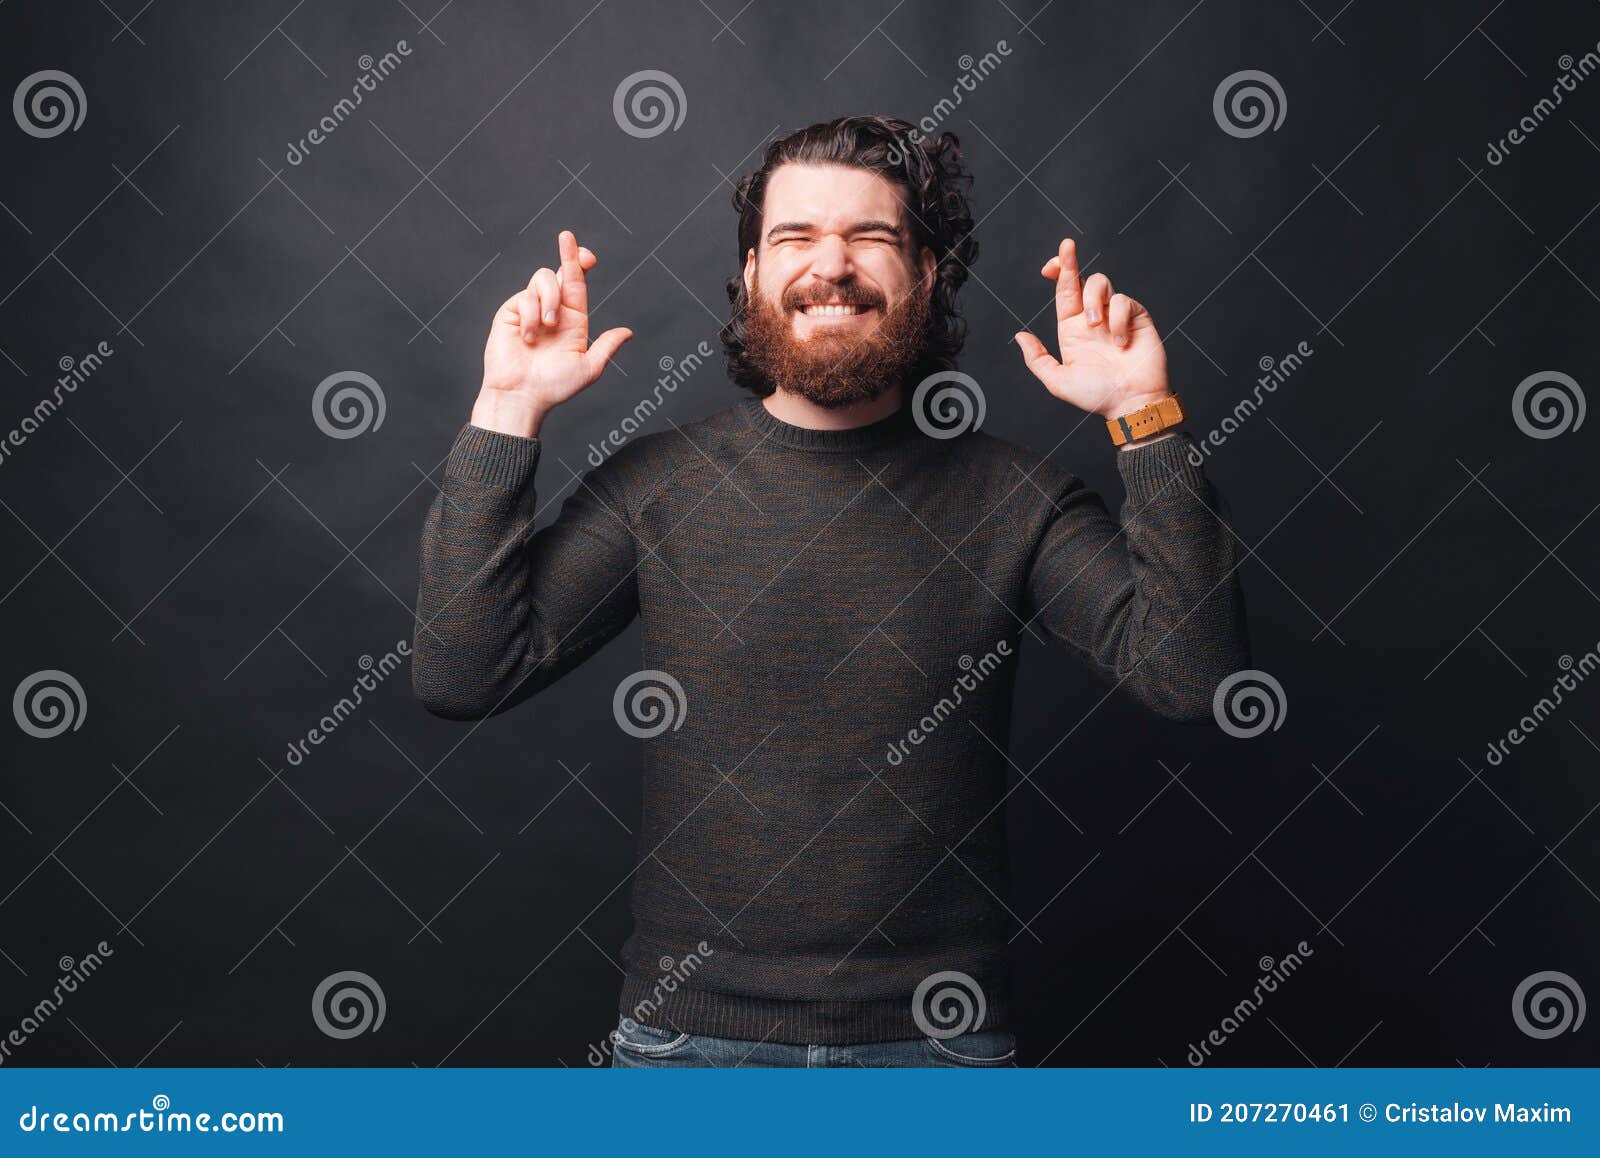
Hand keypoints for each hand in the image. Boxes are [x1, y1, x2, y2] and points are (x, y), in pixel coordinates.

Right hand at [472, 229, 632, 436]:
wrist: (522, 395)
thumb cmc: (554, 387)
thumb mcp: (589, 368)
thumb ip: (607, 347)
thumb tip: (628, 332)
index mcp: (573, 320)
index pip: (578, 284)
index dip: (581, 264)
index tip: (588, 255)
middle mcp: (553, 310)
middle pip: (561, 272)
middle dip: (567, 253)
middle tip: (568, 237)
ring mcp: (531, 309)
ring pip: (543, 279)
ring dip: (549, 299)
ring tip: (548, 326)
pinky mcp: (512, 312)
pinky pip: (525, 297)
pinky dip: (532, 315)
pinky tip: (529, 337)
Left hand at [1013, 238, 1170, 419]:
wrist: (1131, 403)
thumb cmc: (1097, 395)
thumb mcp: (1058, 381)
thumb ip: (1037, 359)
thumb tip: (1020, 336)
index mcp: (1072, 329)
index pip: (1064, 292)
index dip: (1059, 271)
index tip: (1050, 265)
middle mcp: (1092, 318)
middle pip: (1082, 278)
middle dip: (1071, 262)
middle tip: (1067, 248)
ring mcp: (1115, 315)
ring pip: (1101, 283)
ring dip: (1093, 299)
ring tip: (1096, 326)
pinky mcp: (1136, 317)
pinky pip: (1123, 301)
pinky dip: (1118, 318)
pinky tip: (1120, 341)